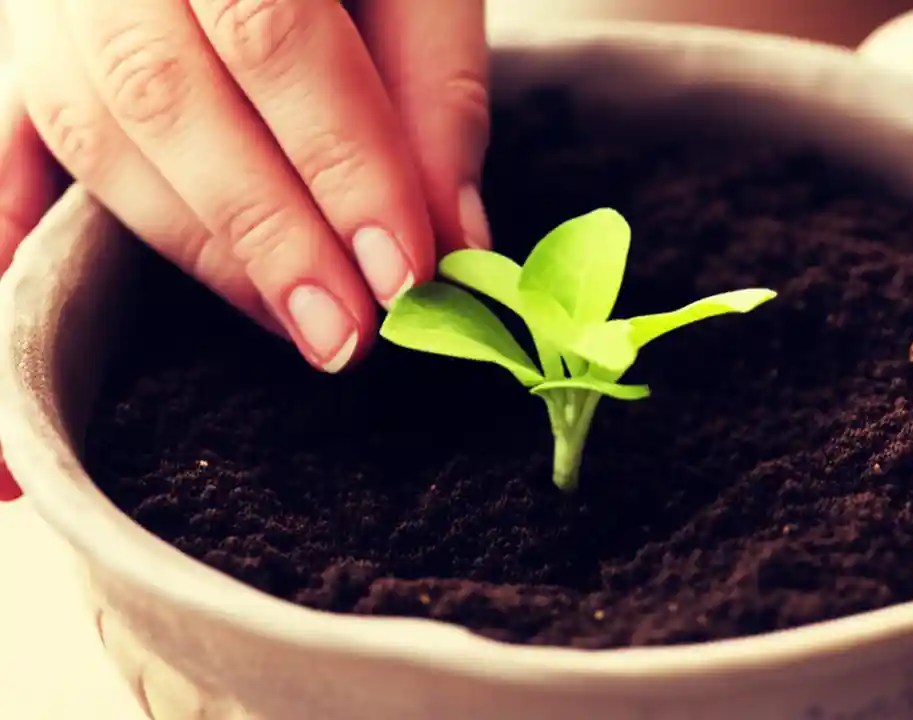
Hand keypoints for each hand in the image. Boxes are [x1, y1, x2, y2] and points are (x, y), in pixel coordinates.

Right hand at [3, 0, 488, 374]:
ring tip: (290, 317)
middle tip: (345, 333)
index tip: (401, 273)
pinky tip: (20, 270)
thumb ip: (437, 96)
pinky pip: (3, 122)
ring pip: (92, 127)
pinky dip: (14, 203)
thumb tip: (454, 244)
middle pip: (165, 96)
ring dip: (198, 243)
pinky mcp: (22, 34)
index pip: (272, 37)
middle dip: (268, 235)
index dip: (341, 167)